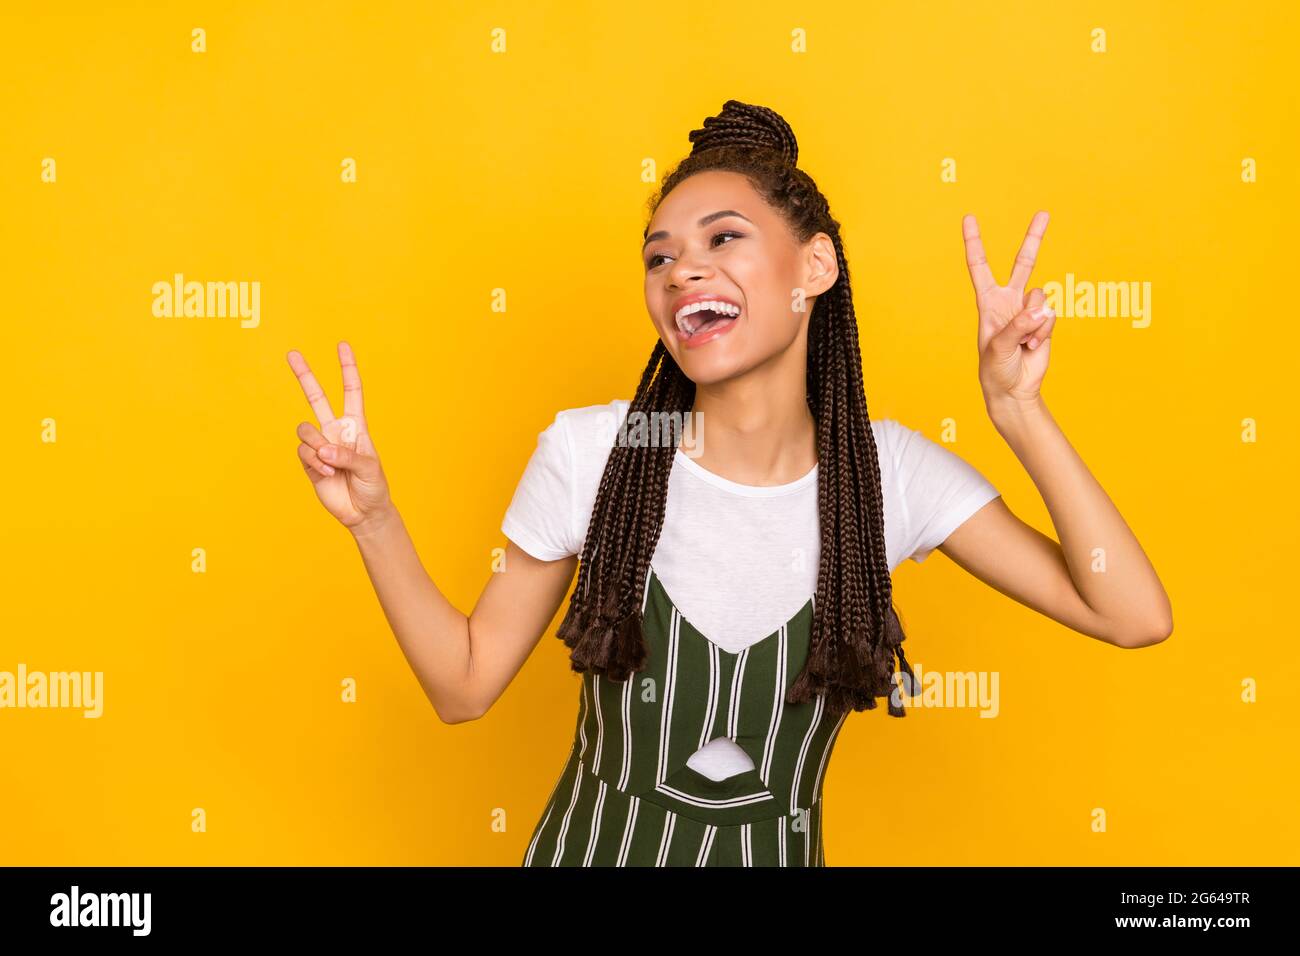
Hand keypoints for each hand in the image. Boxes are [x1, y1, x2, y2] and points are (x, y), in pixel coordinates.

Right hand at [286, 342, 391, 532]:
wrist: (362, 512)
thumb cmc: (373, 487)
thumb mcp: (369, 468)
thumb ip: (347, 455)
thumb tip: (322, 449)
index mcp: (356, 426)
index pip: (351, 391)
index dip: (347, 369)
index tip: (342, 345)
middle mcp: (335, 430)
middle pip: (316, 397)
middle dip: (304, 375)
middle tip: (291, 353)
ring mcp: (320, 445)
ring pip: (305, 430)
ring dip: (317, 447)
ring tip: (332, 466)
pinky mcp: (308, 462)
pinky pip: (303, 452)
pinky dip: (314, 463)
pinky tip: (327, 474)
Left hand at [962, 211, 1057, 409]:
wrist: (1014, 388)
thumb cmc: (995, 369)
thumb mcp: (997, 348)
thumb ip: (1016, 326)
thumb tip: (1039, 309)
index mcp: (988, 302)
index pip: (980, 267)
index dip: (974, 243)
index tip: (969, 218)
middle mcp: (1009, 301)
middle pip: (1024, 263)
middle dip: (1034, 238)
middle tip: (1044, 213)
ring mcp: (1029, 310)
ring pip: (1041, 297)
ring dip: (1034, 322)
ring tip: (1022, 343)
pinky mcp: (1045, 321)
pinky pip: (1051, 315)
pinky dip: (1044, 332)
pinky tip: (1032, 346)